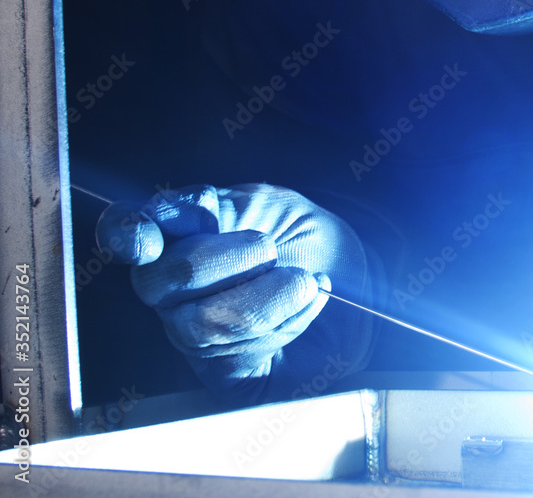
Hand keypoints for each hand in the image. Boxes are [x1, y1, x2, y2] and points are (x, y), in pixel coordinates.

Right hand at [97, 183, 376, 404]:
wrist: (361, 285)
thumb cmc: (310, 241)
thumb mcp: (275, 206)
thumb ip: (224, 208)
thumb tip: (178, 211)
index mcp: (179, 232)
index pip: (126, 229)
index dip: (126, 233)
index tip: (144, 238)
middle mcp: (173, 287)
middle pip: (163, 278)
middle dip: (229, 257)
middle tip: (269, 248)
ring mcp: (193, 332)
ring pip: (203, 323)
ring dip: (269, 294)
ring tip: (303, 279)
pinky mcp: (226, 372)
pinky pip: (236, 356)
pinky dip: (285, 321)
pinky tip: (308, 301)